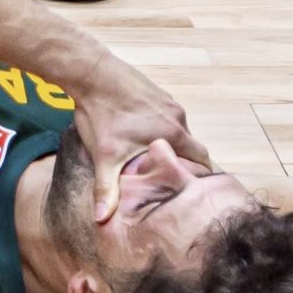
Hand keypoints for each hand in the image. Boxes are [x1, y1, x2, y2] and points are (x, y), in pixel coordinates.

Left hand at [75, 63, 213, 222]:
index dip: (201, 175)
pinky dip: (162, 129)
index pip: (202, 159)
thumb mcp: (104, 156)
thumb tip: (102, 220)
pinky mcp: (156, 93)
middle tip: (174, 180)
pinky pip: (167, 116)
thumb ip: (107, 189)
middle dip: (186, 163)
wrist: (90, 73)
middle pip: (193, 146)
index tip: (197, 189)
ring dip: (172, 145)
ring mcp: (167, 102)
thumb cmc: (101, 113)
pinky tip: (142, 137)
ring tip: (157, 161)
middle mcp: (177, 116)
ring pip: (179, 130)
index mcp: (173, 133)